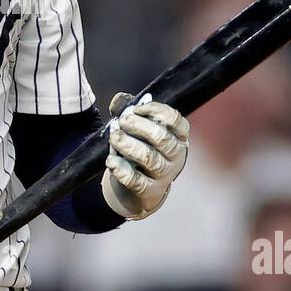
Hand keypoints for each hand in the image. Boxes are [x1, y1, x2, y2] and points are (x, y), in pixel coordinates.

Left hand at [101, 92, 189, 220]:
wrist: (145, 187)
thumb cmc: (145, 149)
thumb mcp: (142, 131)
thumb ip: (130, 112)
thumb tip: (119, 99)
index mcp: (179, 136)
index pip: (175, 120)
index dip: (156, 111)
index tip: (137, 108)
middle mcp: (176, 155)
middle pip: (162, 138)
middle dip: (139, 126)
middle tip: (122, 121)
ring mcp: (165, 174)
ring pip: (149, 158)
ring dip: (129, 145)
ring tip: (114, 137)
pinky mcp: (150, 190)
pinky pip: (137, 180)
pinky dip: (122, 170)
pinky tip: (111, 160)